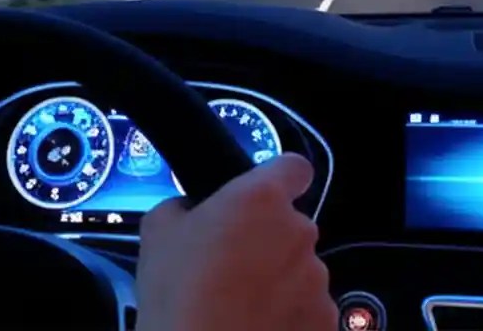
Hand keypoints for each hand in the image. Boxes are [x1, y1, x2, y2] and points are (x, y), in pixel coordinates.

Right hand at [137, 153, 335, 330]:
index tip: (266, 195)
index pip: (294, 168)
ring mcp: (316, 278)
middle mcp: (298, 231)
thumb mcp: (158, 232)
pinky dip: (290, 314)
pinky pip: (309, 307)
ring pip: (301, 269)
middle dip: (268, 242)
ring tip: (241, 302)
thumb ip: (184, 206)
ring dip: (279, 280)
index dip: (280, 179)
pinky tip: (257, 323)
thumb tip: (190, 209)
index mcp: (261, 199)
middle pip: (291, 226)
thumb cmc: (179, 296)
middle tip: (233, 266)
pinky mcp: (324, 317)